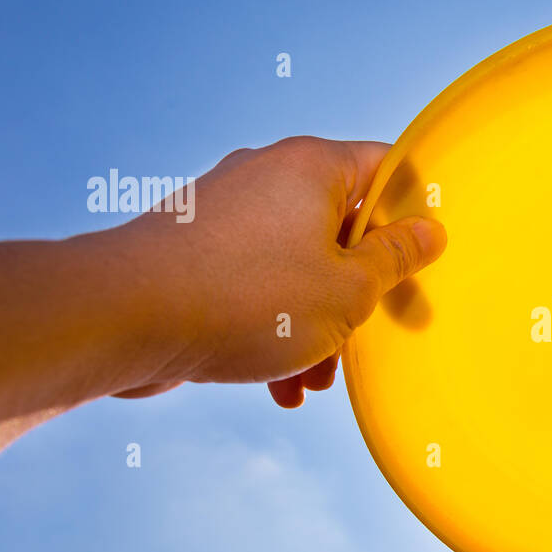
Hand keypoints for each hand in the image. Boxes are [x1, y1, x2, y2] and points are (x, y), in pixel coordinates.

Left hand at [114, 136, 446, 406]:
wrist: (122, 320)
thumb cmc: (243, 299)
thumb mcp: (347, 290)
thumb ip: (395, 260)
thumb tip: (428, 231)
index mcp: (312, 167)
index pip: (386, 167)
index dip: (413, 215)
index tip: (422, 263)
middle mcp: (267, 177)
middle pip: (342, 227)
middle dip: (359, 291)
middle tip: (370, 335)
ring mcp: (227, 214)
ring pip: (298, 266)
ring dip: (318, 324)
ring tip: (315, 379)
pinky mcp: (196, 253)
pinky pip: (255, 285)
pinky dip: (274, 328)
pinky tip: (277, 383)